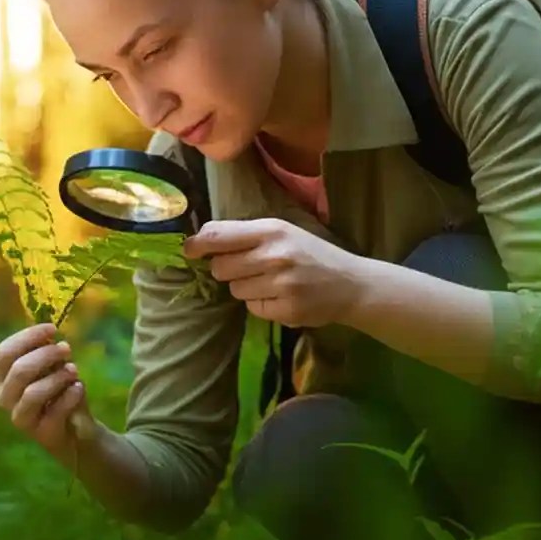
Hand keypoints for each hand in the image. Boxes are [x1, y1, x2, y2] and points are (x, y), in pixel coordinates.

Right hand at [0, 322, 94, 456]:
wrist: (74, 428)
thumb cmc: (57, 390)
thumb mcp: (51, 366)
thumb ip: (46, 351)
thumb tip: (49, 333)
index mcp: (1, 377)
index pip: (4, 352)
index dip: (28, 337)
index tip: (52, 328)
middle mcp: (4, 397)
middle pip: (19, 370)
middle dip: (46, 355)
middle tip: (66, 348)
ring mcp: (20, 418)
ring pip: (33, 392)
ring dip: (57, 377)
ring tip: (74, 370)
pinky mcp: (41, 433)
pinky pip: (55, 411)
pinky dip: (69, 396)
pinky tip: (78, 387)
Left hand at [182, 218, 366, 327]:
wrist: (352, 284)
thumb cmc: (312, 254)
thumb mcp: (283, 233)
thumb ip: (246, 235)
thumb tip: (201, 240)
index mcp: (272, 230)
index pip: (218, 235)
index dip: (196, 244)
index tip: (189, 250)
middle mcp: (274, 255)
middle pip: (220, 267)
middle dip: (227, 269)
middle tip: (248, 268)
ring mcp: (281, 284)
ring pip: (234, 289)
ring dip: (244, 288)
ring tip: (271, 282)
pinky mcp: (285, 309)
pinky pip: (251, 307)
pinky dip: (260, 304)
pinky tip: (280, 296)